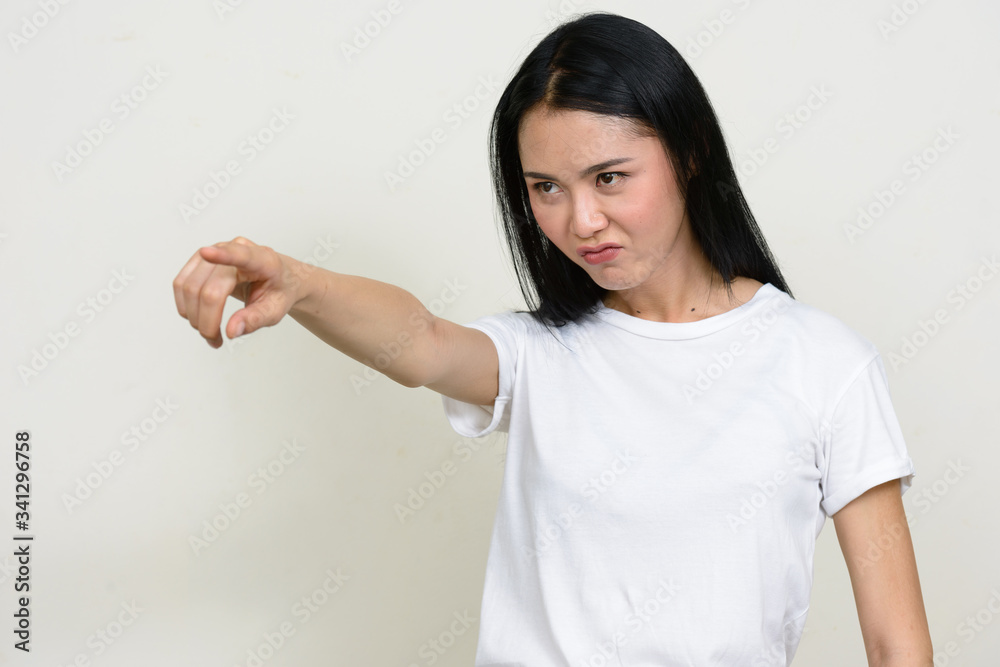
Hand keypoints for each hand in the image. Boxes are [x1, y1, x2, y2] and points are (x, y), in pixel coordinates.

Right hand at [172, 236, 304, 347]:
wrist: (278, 279)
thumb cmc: (278, 291)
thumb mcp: (276, 309)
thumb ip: (256, 319)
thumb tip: (231, 330)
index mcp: (262, 260)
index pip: (241, 256)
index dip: (222, 255)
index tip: (207, 253)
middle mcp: (235, 248)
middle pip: (207, 287)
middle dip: (206, 320)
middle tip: (216, 339)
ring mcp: (215, 250)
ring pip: (188, 286)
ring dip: (193, 315)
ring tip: (209, 332)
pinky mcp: (200, 260)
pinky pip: (181, 284)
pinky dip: (186, 306)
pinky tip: (199, 318)